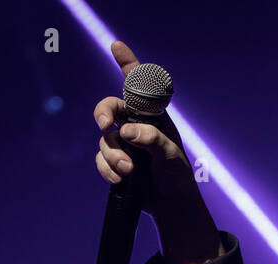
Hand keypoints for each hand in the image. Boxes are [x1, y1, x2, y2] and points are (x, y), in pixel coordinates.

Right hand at [92, 40, 197, 217]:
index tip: (117, 46)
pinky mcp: (113, 161)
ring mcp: (122, 143)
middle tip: (105, 124)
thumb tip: (126, 131)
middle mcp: (134, 124)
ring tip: (130, 171)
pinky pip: (101, 159)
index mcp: (152, 116)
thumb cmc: (176, 174)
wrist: (170, 203)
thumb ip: (152, 139)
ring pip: (104, 140)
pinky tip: (122, 179)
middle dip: (103, 113)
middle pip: (109, 108)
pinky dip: (109, 170)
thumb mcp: (170, 156)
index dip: (127, 64)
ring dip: (114, 155)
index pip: (139, 87)